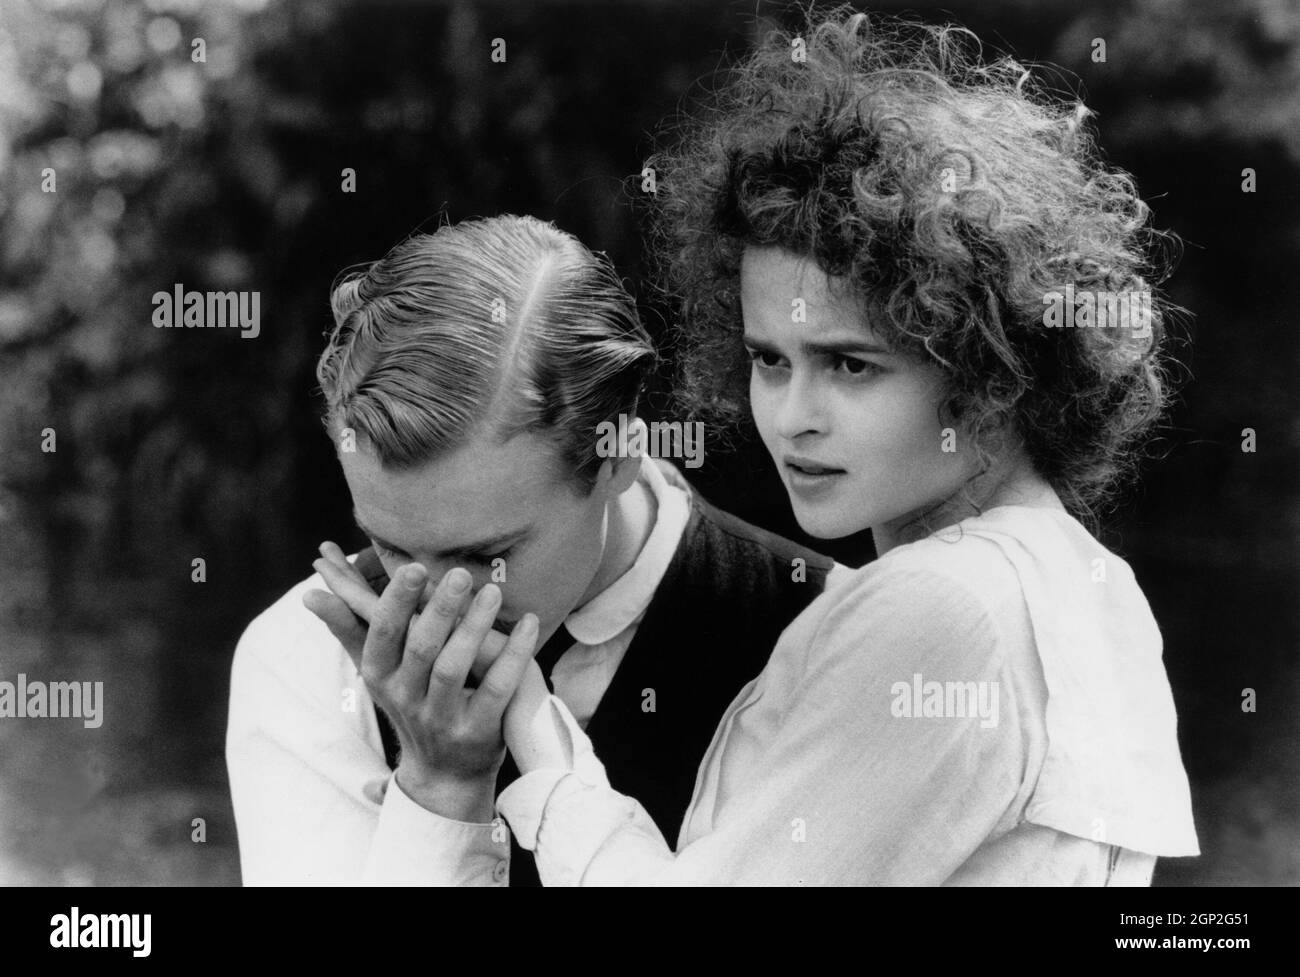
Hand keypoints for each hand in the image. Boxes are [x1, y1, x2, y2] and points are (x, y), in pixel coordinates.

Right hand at [303, 544, 538, 820]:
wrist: (442, 775)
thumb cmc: (410, 705)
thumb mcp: (377, 673)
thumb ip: (348, 630)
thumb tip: (310, 594)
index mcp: (380, 678)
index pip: (382, 636)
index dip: (397, 602)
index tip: (415, 568)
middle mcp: (406, 699)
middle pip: (420, 649)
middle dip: (439, 609)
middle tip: (459, 574)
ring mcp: (441, 718)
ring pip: (454, 667)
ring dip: (474, 627)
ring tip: (491, 591)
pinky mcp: (476, 732)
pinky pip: (497, 689)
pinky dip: (515, 655)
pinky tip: (528, 623)